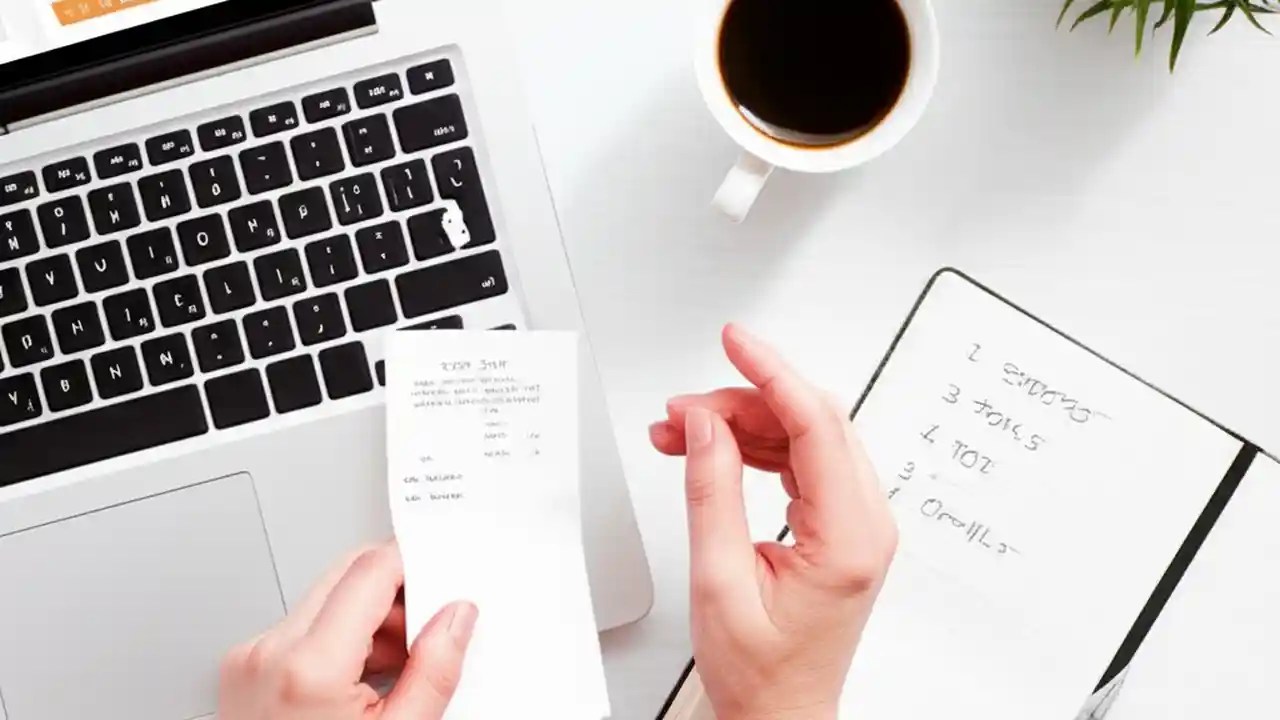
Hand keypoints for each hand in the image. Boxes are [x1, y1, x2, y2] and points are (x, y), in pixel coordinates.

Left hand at [219, 543, 477, 719]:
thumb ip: (435, 670)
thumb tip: (455, 618)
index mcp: (308, 667)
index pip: (371, 570)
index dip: (416, 565)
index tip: (443, 578)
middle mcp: (268, 653)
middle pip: (346, 576)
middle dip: (396, 595)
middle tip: (428, 632)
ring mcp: (249, 660)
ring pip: (326, 600)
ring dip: (370, 620)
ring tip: (398, 671)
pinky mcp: (244, 670)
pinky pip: (303, 629)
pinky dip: (340, 643)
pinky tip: (365, 683)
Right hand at [650, 325, 897, 719]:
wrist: (779, 715)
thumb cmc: (761, 673)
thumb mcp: (720, 581)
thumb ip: (711, 492)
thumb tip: (705, 426)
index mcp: (849, 538)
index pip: (816, 424)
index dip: (771, 372)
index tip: (737, 341)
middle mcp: (864, 525)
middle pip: (811, 422)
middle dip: (743, 400)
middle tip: (682, 408)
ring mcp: (854, 524)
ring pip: (803, 436)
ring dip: (741, 423)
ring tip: (680, 431)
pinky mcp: (837, 527)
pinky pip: (798, 462)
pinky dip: (752, 447)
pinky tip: (710, 449)